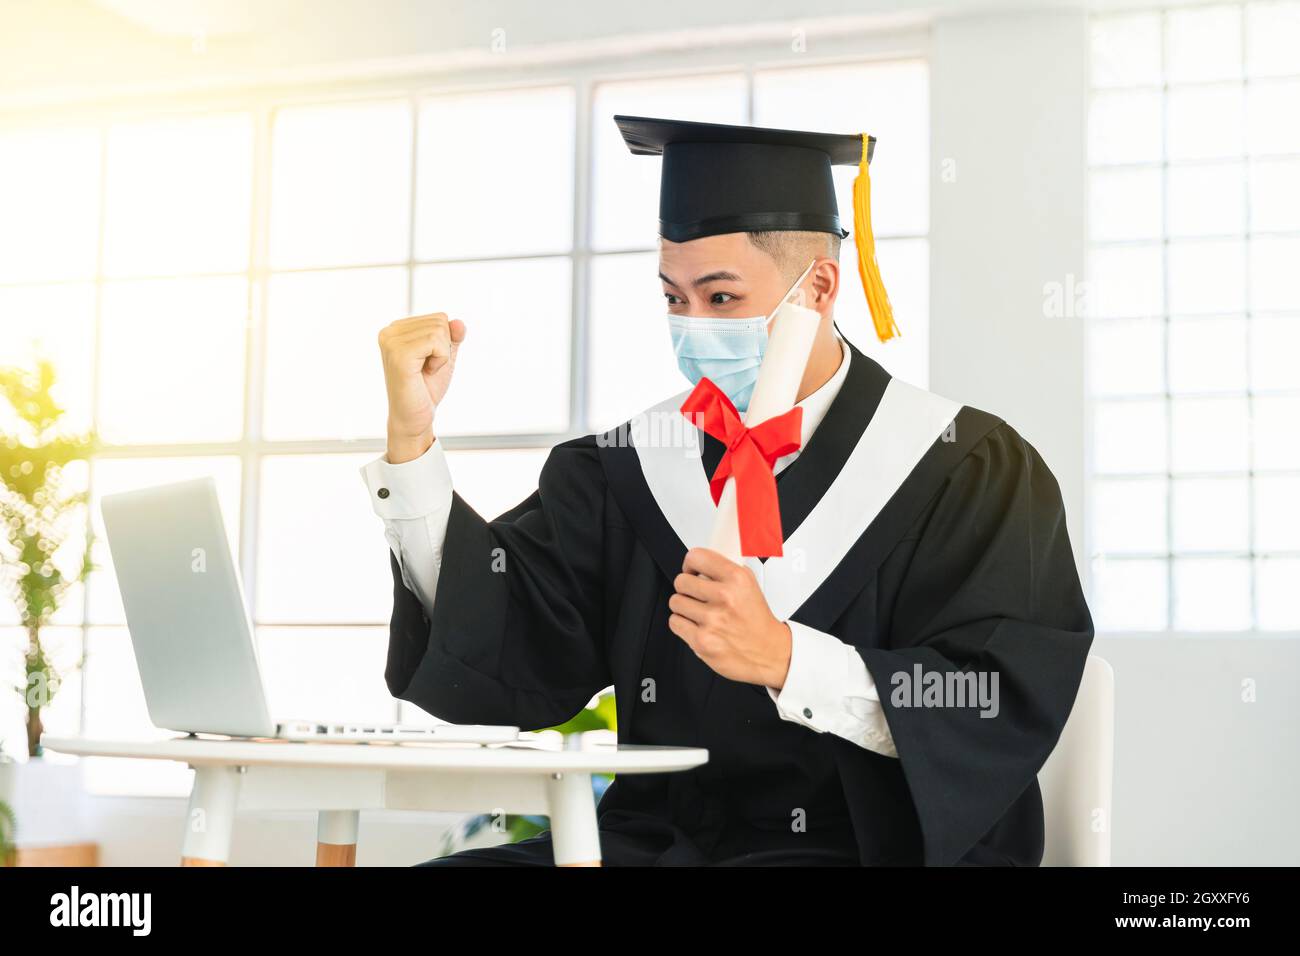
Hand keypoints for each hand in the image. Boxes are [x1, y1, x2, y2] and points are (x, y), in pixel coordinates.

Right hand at [377, 313, 465, 462]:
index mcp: (396, 329)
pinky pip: (435, 341)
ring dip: (442, 355)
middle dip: (444, 348)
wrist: (414, 418)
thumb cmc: (426, 389)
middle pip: (440, 321)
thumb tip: (459, 322)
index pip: (438, 318)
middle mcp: (389, 332)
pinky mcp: (399, 354)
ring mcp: (391, 342)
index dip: (444, 343)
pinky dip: (441, 359)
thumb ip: (452, 337)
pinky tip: (426, 372)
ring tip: (425, 371)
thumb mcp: (444, 356)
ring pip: (439, 330)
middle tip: (427, 369)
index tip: (428, 362)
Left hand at [668, 547, 792, 688]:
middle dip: (686, 588)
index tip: (692, 571)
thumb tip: (702, 562)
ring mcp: (712, 620)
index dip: (690, 564)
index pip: (696, 557)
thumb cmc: (757, 620)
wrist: (767, 651)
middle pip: (681, 581)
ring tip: (698, 612)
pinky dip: (683, 624)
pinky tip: (697, 625)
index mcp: (737, 579)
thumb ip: (725, 570)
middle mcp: (725, 597)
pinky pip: (675, 622)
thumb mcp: (750, 584)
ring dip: (684, 607)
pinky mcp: (702, 641)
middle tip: (695, 594)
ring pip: (676, 602)